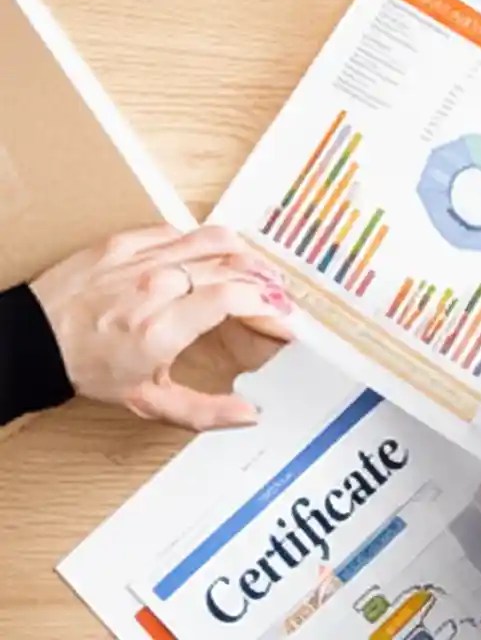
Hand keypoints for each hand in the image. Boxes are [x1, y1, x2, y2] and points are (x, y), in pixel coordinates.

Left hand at [30, 225, 293, 430]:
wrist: (32, 340)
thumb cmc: (89, 369)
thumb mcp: (148, 401)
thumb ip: (204, 411)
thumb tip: (249, 414)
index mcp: (160, 330)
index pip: (232, 298)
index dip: (267, 305)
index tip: (283, 317)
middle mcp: (153, 288)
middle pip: (231, 267)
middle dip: (266, 282)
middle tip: (280, 296)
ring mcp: (138, 259)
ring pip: (212, 240)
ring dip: (246, 255)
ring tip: (260, 271)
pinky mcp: (123, 241)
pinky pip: (179, 231)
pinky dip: (206, 242)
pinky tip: (216, 257)